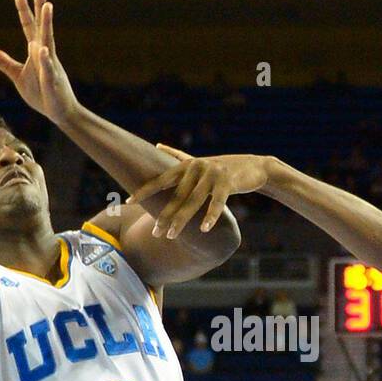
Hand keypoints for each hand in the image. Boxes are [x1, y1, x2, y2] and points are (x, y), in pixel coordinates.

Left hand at [0, 0, 79, 125]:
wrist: (59, 112)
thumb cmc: (41, 93)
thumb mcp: (19, 77)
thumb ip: (6, 63)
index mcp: (35, 51)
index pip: (29, 27)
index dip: (24, 10)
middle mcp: (44, 54)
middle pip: (42, 27)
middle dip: (41, 8)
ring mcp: (50, 66)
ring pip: (48, 41)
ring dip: (47, 24)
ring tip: (48, 6)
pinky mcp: (52, 81)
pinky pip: (48, 69)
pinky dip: (45, 60)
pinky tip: (42, 50)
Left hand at [128, 148, 270, 238]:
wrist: (253, 166)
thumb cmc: (222, 167)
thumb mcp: (198, 160)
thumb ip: (177, 156)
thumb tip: (158, 145)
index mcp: (186, 165)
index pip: (161, 180)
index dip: (144, 190)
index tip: (128, 201)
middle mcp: (196, 168)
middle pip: (176, 196)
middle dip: (164, 215)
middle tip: (154, 233)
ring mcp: (212, 174)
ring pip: (193, 202)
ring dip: (181, 220)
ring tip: (171, 235)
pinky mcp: (227, 182)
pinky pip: (217, 203)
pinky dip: (210, 216)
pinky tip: (204, 230)